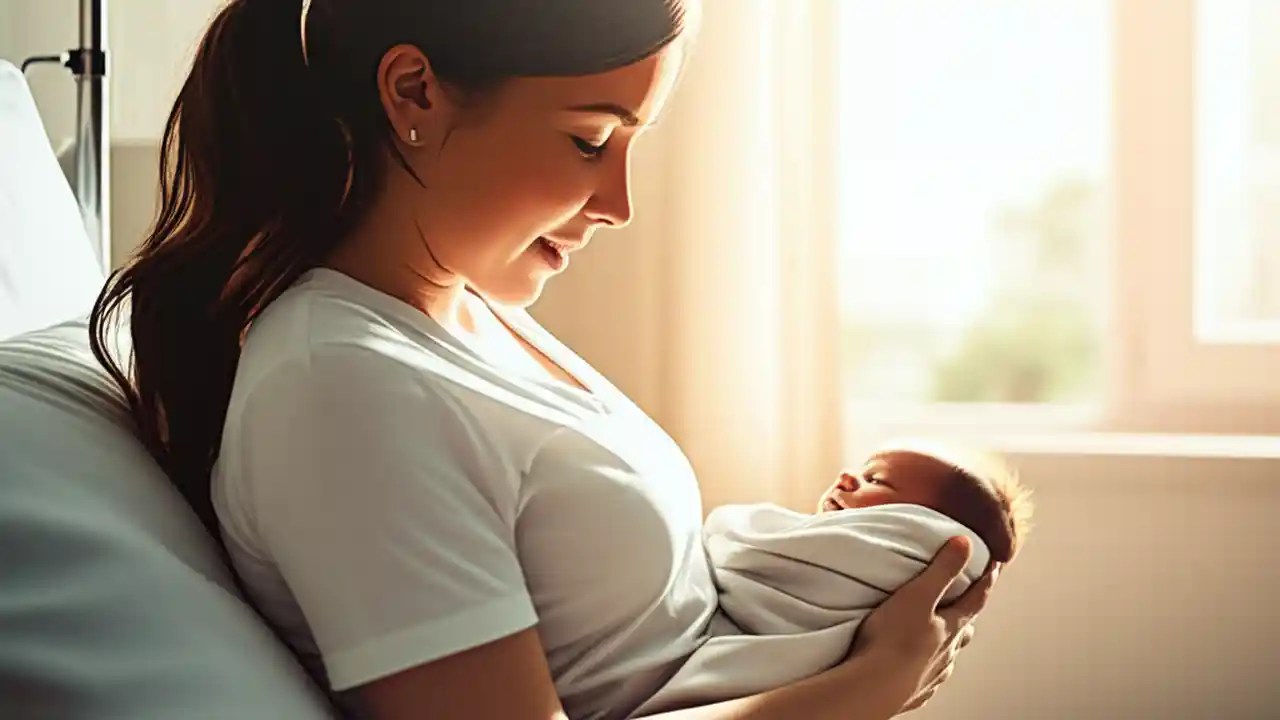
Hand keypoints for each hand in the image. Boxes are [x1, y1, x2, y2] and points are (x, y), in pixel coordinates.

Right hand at [846, 536, 1000, 713]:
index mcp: (950, 627)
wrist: (872, 688)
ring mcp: (931, 675)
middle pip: (963, 631)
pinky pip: (927, 679)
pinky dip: (927, 669)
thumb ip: (942, 569)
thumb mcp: (918, 595)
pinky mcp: (913, 691)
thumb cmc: (892, 641)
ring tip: (940, 637)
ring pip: (948, 657)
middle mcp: (946, 653)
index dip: (986, 581)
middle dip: (966, 617)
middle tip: (966, 605)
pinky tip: (919, 669)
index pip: (975, 599)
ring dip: (947, 645)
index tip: (995, 567)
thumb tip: (966, 543)